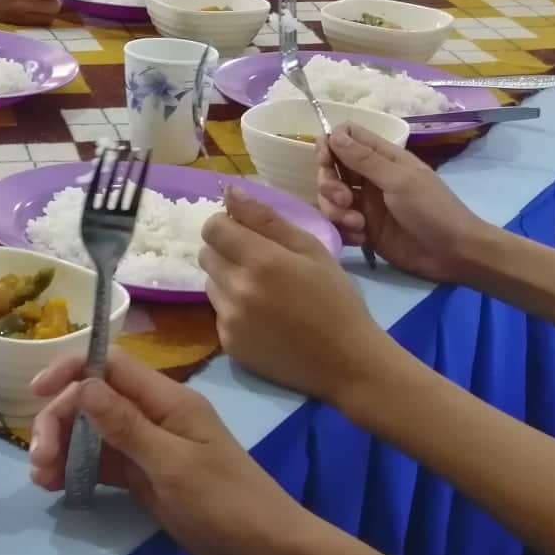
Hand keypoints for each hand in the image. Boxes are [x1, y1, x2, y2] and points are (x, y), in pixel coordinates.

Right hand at [28, 351, 319, 554]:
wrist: (269, 554)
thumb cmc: (227, 503)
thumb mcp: (172, 464)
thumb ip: (125, 425)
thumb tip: (82, 385)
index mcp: (168, 400)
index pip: (110, 365)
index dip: (71, 370)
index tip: (35, 392)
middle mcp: (155, 416)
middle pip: (94, 400)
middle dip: (60, 420)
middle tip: (39, 458)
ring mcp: (150, 448)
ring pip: (93, 433)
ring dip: (63, 446)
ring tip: (41, 478)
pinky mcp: (146, 478)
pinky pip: (102, 463)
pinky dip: (77, 469)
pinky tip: (56, 486)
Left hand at [199, 186, 394, 404]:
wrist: (347, 362)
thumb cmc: (336, 299)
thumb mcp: (311, 249)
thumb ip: (266, 219)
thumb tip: (229, 193)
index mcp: (260, 260)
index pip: (212, 228)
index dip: (226, 225)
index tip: (245, 233)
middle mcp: (237, 289)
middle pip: (206, 254)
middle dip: (226, 251)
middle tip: (259, 264)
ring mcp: (230, 320)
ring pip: (210, 284)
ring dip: (228, 281)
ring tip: (264, 293)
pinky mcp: (228, 344)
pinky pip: (218, 314)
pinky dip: (234, 311)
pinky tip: (264, 319)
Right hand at [315, 124, 497, 283]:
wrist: (454, 254)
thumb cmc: (432, 210)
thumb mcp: (399, 181)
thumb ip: (364, 159)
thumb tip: (333, 134)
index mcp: (383, 158)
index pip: (346, 137)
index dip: (330, 145)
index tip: (326, 162)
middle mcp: (370, 178)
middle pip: (331, 169)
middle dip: (329, 184)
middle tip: (345, 200)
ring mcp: (366, 204)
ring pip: (331, 199)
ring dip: (336, 211)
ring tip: (357, 225)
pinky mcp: (365, 230)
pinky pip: (339, 224)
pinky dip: (344, 230)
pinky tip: (361, 239)